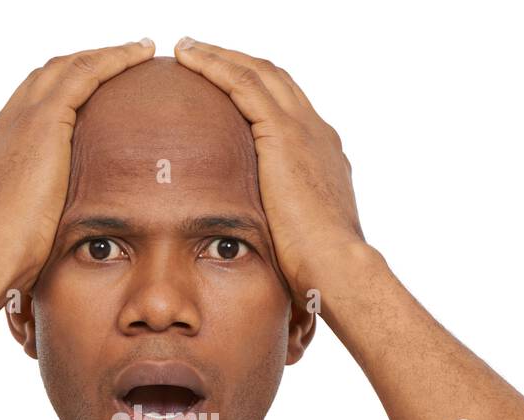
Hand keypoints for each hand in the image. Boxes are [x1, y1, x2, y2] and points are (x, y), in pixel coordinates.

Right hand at [0, 39, 156, 290]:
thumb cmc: (2, 264)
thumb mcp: (11, 240)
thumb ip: (22, 231)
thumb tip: (35, 254)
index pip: (25, 113)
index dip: (55, 101)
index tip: (83, 104)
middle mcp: (1, 127)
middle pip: (43, 81)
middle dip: (78, 69)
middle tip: (115, 64)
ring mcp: (19, 119)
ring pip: (65, 69)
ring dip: (102, 56)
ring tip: (137, 51)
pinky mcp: (44, 119)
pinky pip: (85, 73)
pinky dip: (113, 58)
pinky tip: (141, 53)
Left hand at [172, 38, 370, 299]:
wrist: (337, 267)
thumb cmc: (317, 269)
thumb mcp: (298, 239)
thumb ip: (281, 227)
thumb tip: (260, 249)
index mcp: (322, 155)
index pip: (286, 107)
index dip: (256, 90)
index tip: (227, 85)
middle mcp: (317, 133)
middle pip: (273, 79)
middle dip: (236, 61)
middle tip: (200, 52)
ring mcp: (303, 129)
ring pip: (257, 73)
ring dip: (220, 55)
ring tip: (186, 47)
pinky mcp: (283, 134)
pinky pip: (243, 84)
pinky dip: (215, 65)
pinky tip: (189, 58)